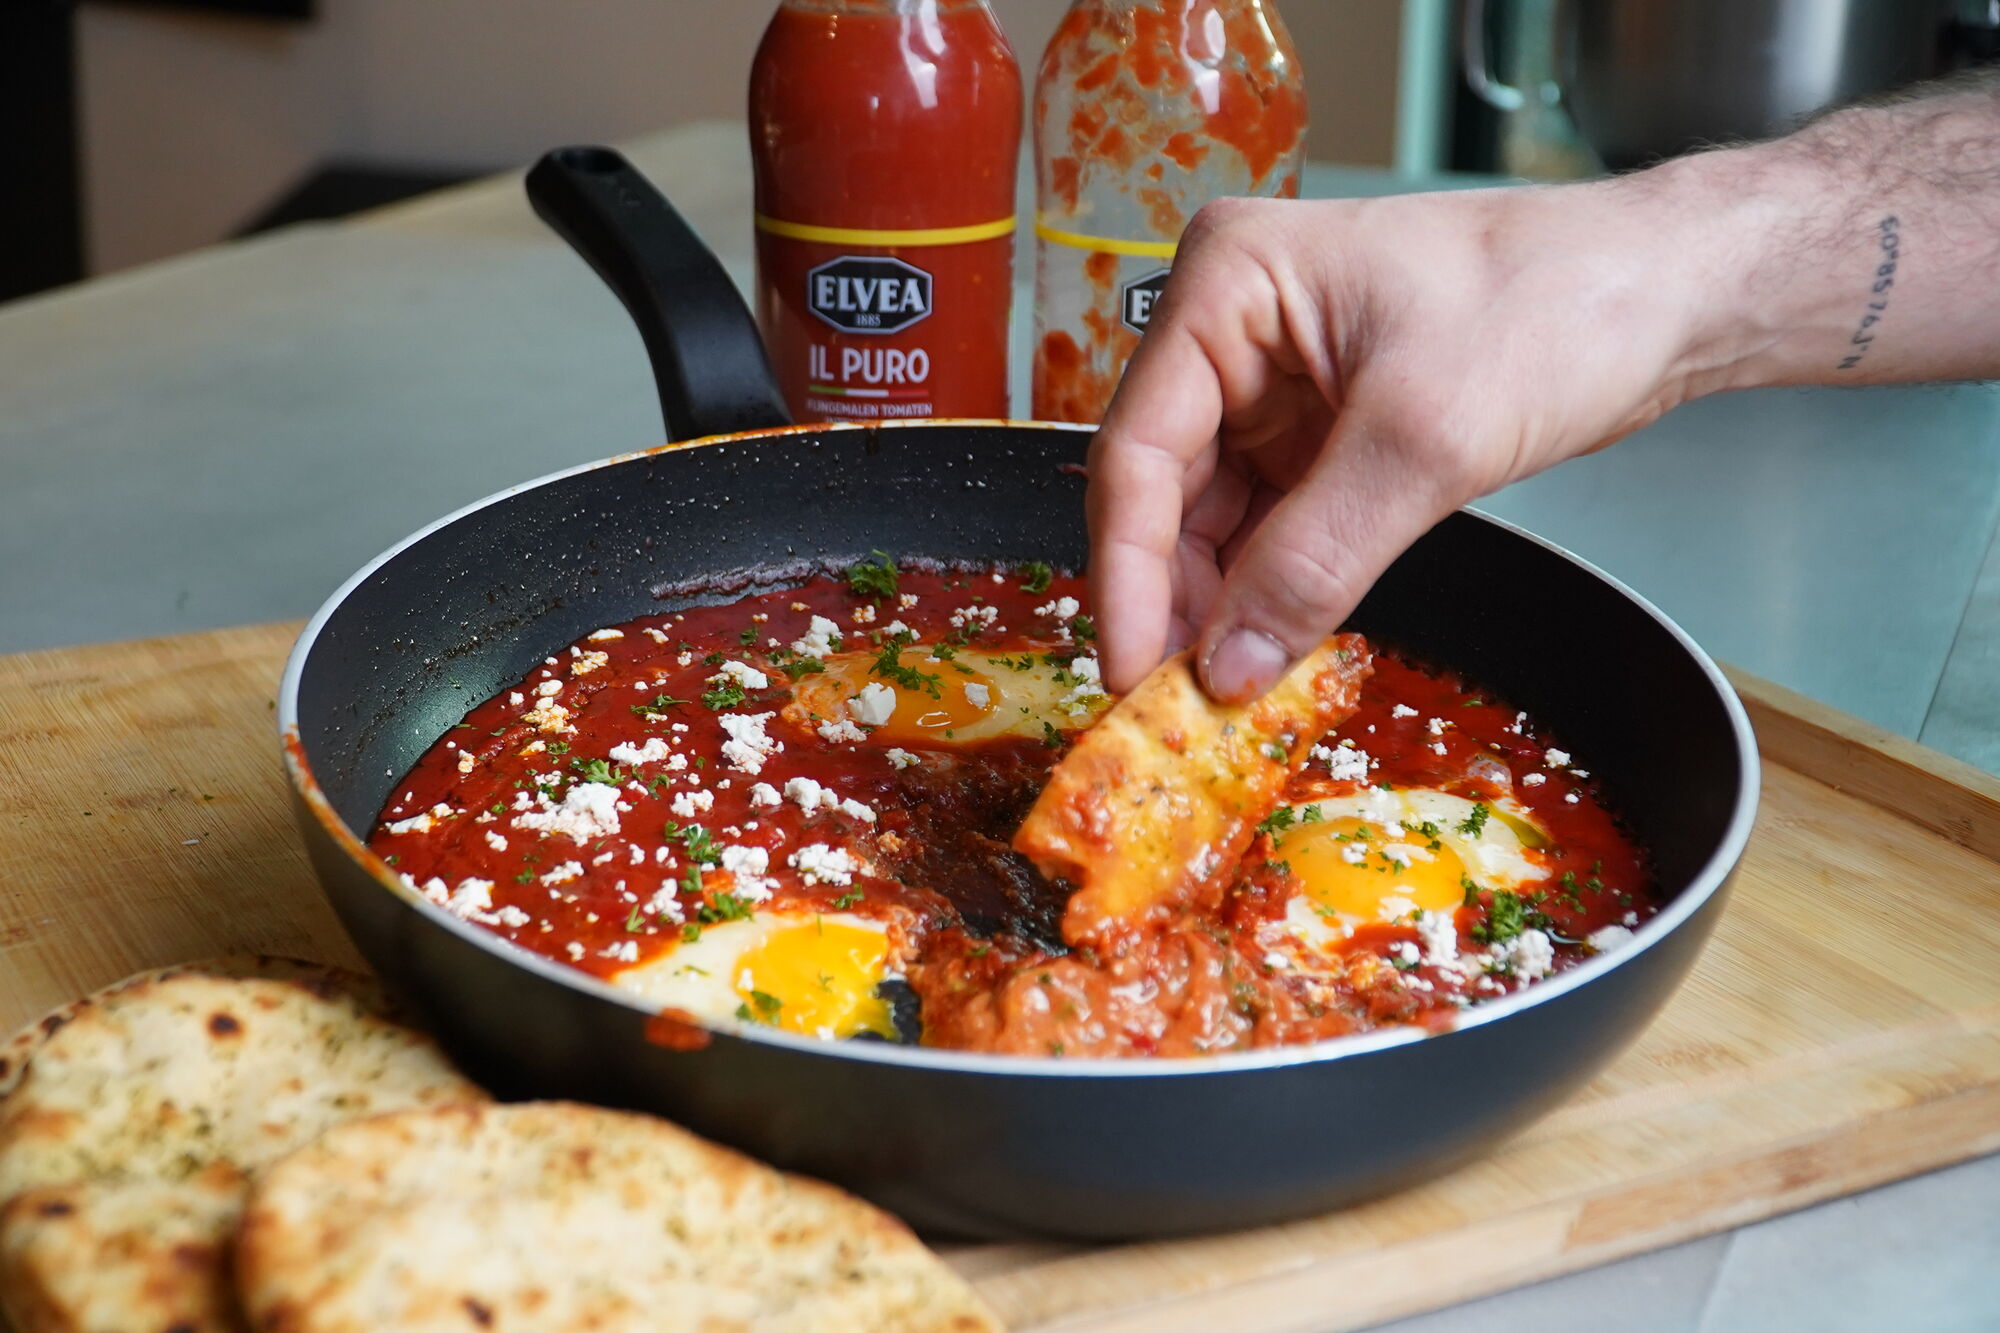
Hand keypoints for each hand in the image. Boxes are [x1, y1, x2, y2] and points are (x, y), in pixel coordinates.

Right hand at [1086, 176, 1742, 700]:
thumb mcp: (1425, 440)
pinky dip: (1267, 587)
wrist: (1667, 291)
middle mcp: (1231, 325)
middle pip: (1163, 488)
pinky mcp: (1317, 425)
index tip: (1132, 672)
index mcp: (1230, 282)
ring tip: (1223, 692)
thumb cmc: (1562, 304)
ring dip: (1218, 603)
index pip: (1139, 447)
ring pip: (1210, 516)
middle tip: (1175, 705)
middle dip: (1174, 598)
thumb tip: (1228, 667)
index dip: (1129, 573)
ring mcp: (1272, 377)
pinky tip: (1267, 648)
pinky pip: (1267, 522)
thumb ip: (1316, 561)